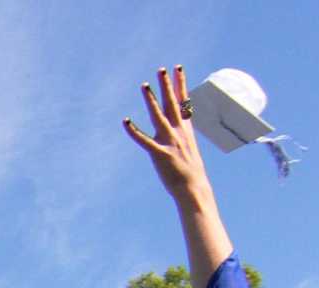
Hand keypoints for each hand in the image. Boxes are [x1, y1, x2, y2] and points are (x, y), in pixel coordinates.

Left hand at [124, 64, 209, 202]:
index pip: (183, 101)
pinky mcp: (160, 154)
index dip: (180, 84)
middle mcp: (178, 132)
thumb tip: (177, 127)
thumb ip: (180, 135)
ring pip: (158, 116)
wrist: (193, 187)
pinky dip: (133, 131)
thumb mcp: (187, 147)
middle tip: (161, 69)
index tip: (178, 68)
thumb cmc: (189, 170)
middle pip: (171, 104)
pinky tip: (125, 121)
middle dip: (166, 85)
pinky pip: (144, 140)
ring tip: (144, 85)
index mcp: (185, 129)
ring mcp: (169, 142)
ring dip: (151, 100)